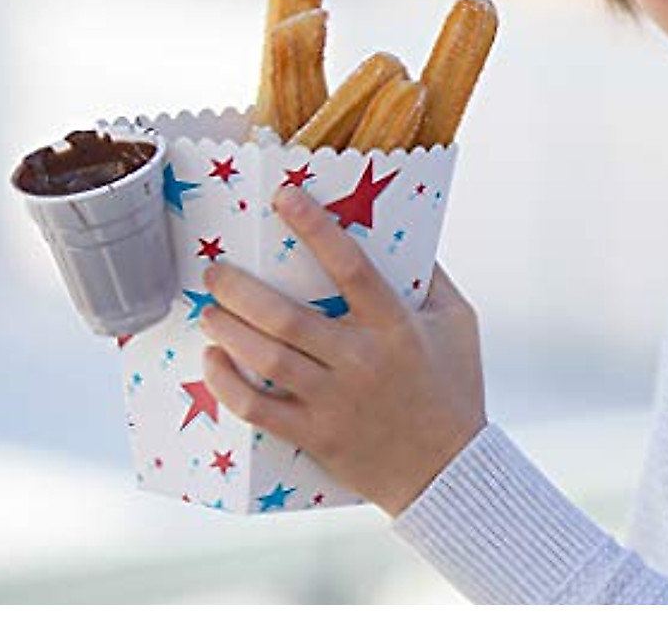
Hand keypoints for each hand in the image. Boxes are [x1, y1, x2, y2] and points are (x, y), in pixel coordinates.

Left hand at [199, 185, 487, 517]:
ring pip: (266, 358)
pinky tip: (212, 360)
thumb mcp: (459, 322)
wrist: (448, 471)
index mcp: (396, 325)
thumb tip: (406, 233)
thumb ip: (432, 277)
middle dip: (241, 288)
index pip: (350, 266)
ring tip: (208, 308)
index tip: (284, 196)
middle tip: (215, 269)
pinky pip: (258, 408)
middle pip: (286, 316)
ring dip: (229, 328)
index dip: (315, 227)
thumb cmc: (456, 387)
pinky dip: (228, 383)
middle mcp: (360, 359)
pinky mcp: (314, 435)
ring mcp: (333, 401)